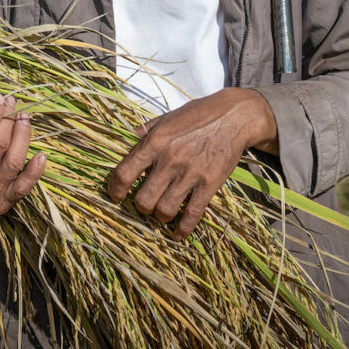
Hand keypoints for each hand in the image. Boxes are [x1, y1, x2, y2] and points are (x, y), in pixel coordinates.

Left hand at [105, 88, 277, 238]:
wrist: (233, 117)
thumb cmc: (197, 115)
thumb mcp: (166, 118)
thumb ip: (145, 132)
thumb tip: (123, 140)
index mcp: (155, 142)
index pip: (124, 173)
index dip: (115, 189)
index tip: (116, 196)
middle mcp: (169, 160)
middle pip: (144, 199)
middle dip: (141, 206)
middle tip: (144, 204)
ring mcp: (190, 174)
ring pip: (165, 210)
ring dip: (160, 216)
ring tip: (161, 213)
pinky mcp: (209, 184)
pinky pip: (192, 214)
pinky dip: (183, 228)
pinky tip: (178, 233)